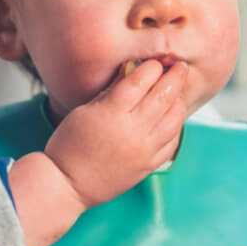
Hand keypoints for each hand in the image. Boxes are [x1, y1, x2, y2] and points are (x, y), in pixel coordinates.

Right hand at [44, 60, 188, 209]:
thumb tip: (131, 71)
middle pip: (163, 95)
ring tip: (178, 91)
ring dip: (179, 100)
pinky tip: (173, 118)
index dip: (151, 67)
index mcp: (112, 112)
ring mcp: (144, 149)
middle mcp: (132, 130)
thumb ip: (110, 91)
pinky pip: (172, 142)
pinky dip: (176, 126)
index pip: (141, 80)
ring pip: (174, 118)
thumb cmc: (68, 145)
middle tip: (180, 67)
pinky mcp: (148, 165)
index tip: (154, 61)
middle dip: (175, 76)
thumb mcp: (83, 111)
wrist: (67, 184)